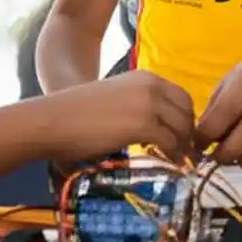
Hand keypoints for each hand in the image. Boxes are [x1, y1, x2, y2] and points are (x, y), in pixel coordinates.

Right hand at [43, 70, 194, 163]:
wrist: (53, 120)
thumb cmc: (77, 114)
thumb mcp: (116, 100)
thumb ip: (138, 108)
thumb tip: (157, 131)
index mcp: (145, 78)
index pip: (181, 97)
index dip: (185, 118)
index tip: (182, 136)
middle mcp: (151, 85)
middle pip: (187, 110)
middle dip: (188, 132)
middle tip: (186, 151)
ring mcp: (148, 103)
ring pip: (182, 127)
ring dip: (184, 145)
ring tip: (179, 160)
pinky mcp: (143, 123)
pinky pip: (170, 141)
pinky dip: (174, 155)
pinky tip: (171, 164)